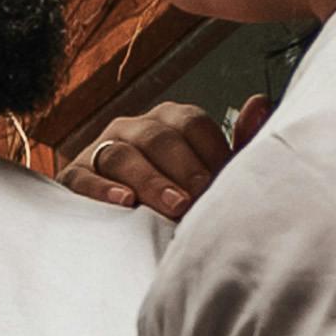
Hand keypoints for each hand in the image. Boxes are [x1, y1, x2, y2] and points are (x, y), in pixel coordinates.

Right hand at [64, 94, 251, 220]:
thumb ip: (235, 145)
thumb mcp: (207, 176)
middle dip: (182, 168)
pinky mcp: (74, 177)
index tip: (224, 182)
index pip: (191, 122)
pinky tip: (124, 203)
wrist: (120, 233)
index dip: (210, 151)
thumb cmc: (172, 201)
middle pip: (158, 136)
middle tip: (199, 198)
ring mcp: (101, 150)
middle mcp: (134, 129)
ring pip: (123, 155)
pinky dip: (103, 189)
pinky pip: (84, 177)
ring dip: (150, 181)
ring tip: (172, 206)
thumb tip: (260, 103)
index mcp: (168, 122)